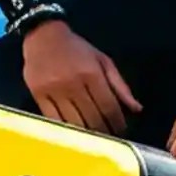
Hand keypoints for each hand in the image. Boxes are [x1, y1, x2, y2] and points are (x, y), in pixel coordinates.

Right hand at [21, 20, 142, 134]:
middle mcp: (74, 84)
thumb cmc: (76, 49)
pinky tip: (73, 135)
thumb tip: (137, 108)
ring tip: (93, 140)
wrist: (43, 35)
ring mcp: (55, 91)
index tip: (121, 130)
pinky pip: (54, 121)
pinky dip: (66, 131)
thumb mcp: (102, 60)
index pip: (109, 107)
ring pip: (75, 123)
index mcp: (92, 74)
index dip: (117, 123)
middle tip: (109, 138)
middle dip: (104, 132)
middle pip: (93, 118)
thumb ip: (119, 85)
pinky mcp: (38, 95)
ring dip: (87, 135)